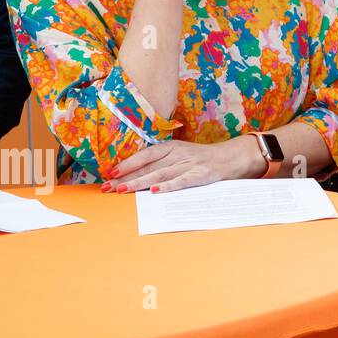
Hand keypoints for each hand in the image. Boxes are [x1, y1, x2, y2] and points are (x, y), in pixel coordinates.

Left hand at [103, 137, 262, 193]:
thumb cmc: (199, 159)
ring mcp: (189, 164)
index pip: (145, 155)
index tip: (110, 173)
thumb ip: (160, 162)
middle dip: (126, 178)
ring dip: (139, 183)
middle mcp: (178, 154)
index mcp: (171, 147)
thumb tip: (133, 174)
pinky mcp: (200, 176)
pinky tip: (153, 191)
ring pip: (159, 174)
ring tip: (121, 190)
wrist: (230, 158)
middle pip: (148, 167)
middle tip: (108, 187)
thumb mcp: (179, 154)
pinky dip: (167, 186)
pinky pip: (181, 181)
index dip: (127, 164)